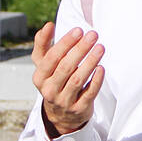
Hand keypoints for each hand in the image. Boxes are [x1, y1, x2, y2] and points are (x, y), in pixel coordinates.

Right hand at [32, 23, 104, 138]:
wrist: (61, 115)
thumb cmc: (53, 81)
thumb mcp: (43, 65)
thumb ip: (42, 44)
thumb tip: (48, 25)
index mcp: (40, 77)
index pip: (51, 58)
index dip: (65, 43)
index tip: (78, 30)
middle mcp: (49, 90)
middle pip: (66, 67)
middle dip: (80, 49)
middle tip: (93, 35)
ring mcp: (64, 101)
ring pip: (78, 80)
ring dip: (90, 62)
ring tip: (100, 47)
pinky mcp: (79, 109)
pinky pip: (89, 93)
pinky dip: (96, 81)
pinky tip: (101, 68)